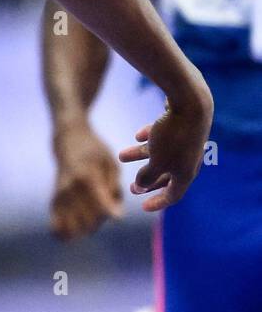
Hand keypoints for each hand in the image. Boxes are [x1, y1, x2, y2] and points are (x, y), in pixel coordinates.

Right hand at [50, 122, 122, 239]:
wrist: (69, 140)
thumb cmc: (96, 152)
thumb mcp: (111, 164)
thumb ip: (114, 190)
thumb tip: (116, 217)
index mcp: (87, 178)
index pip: (101, 207)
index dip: (112, 215)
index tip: (118, 216)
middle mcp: (69, 189)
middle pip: (90, 222)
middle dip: (102, 220)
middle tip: (105, 207)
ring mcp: (59, 196)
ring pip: (74, 229)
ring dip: (86, 228)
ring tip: (91, 214)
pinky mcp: (53, 201)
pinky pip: (56, 228)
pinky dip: (66, 234)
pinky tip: (76, 226)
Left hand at [118, 87, 212, 211]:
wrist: (190, 103)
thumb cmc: (173, 136)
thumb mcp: (157, 161)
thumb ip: (148, 176)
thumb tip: (140, 185)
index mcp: (186, 173)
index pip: (174, 194)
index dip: (158, 202)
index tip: (143, 208)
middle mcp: (189, 159)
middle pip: (166, 176)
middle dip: (148, 181)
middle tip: (130, 187)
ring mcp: (187, 142)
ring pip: (161, 153)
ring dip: (140, 155)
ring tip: (121, 155)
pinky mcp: (183, 125)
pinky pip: (165, 135)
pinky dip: (151, 137)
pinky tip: (138, 136)